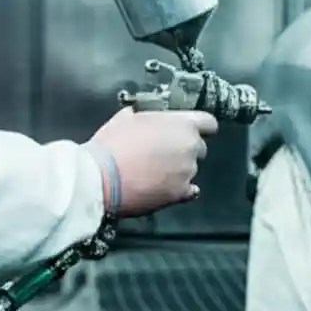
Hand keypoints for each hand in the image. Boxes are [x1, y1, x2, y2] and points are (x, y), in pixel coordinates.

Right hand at [89, 108, 218, 216]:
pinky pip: (189, 191)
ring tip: (154, 173)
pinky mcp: (180, 193)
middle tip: (163, 154)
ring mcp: (188, 171)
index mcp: (182, 124)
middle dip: (185, 150)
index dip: (200, 127)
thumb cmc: (112, 144)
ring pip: (191, 169)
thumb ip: (145, 116)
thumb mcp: (126, 118)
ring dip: (178, 170)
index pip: (209, 123)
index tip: (189, 132)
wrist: (101, 178)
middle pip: (200, 148)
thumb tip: (140, 116)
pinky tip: (166, 188)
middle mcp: (190, 147)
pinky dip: (181, 189)